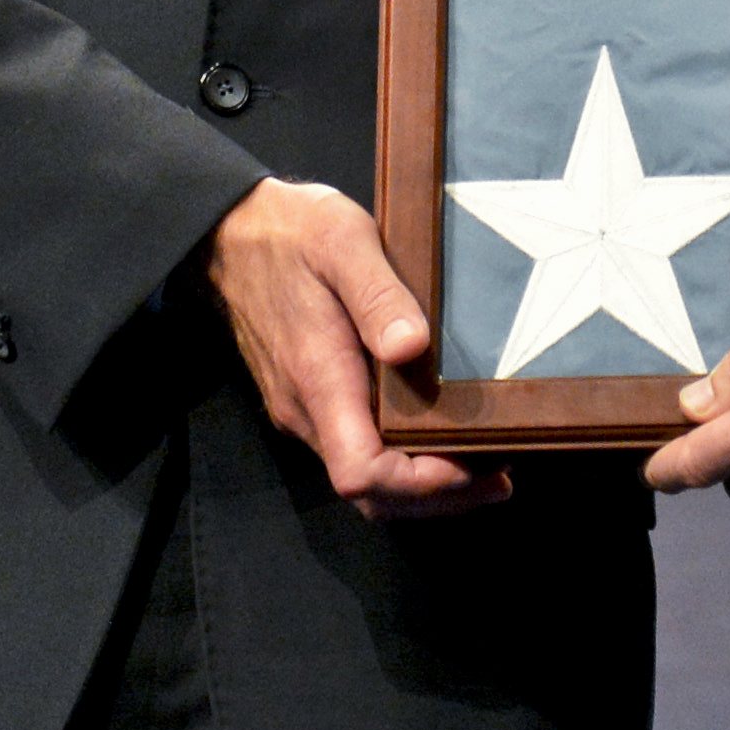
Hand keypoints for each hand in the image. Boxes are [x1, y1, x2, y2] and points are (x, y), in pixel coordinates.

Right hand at [197, 179, 510, 517]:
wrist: (229, 232)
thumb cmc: (289, 233)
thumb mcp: (341, 242)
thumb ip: (378, 296)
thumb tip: (413, 348)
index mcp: (318, 378)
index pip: (363, 472)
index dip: (423, 485)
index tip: (477, 467)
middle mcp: (306, 409)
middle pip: (370, 493)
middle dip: (438, 498)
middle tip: (500, 477)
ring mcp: (303, 408)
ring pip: (363, 478)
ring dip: (422, 484)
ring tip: (482, 463)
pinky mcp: (306, 398)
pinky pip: (354, 450)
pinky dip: (400, 460)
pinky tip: (435, 434)